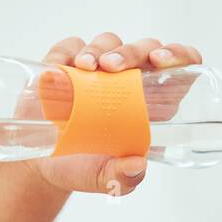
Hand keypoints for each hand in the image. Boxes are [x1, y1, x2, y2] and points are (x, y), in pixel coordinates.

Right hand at [27, 33, 203, 195]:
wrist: (43, 167)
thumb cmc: (84, 168)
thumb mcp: (106, 179)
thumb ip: (123, 177)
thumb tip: (138, 165)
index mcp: (150, 105)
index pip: (177, 68)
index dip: (178, 55)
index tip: (161, 61)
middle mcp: (128, 82)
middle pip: (143, 50)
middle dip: (132, 51)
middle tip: (113, 67)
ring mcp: (97, 71)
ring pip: (109, 42)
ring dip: (100, 49)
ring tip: (86, 68)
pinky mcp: (67, 65)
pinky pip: (71, 46)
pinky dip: (68, 51)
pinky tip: (64, 66)